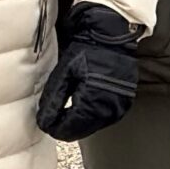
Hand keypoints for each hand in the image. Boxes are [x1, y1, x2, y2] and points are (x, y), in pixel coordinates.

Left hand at [36, 2, 139, 139]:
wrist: (112, 38)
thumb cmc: (86, 52)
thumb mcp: (64, 74)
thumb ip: (53, 101)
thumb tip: (44, 122)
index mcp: (93, 100)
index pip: (70, 127)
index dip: (55, 129)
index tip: (45, 124)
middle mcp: (110, 107)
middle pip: (83, 130)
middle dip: (66, 128)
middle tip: (52, 120)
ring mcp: (120, 107)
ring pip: (94, 126)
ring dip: (79, 123)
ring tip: (66, 113)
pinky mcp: (125, 103)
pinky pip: (105, 119)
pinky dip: (92, 118)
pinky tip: (83, 109)